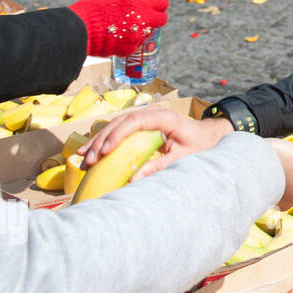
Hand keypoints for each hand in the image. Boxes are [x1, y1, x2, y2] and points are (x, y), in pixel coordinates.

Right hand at [68, 0, 168, 57]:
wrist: (80, 30)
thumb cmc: (94, 9)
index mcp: (140, 3)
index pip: (163, 2)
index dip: (157, 3)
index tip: (152, 4)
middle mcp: (143, 20)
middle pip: (162, 19)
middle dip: (155, 17)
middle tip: (143, 16)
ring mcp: (138, 37)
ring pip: (148, 32)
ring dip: (141, 29)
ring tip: (123, 26)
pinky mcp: (130, 49)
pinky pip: (134, 44)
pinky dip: (128, 41)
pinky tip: (115, 37)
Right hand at [81, 106, 231, 178]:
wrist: (209, 134)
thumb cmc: (200, 144)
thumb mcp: (184, 158)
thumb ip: (160, 167)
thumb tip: (132, 180)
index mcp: (165, 117)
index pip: (135, 121)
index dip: (118, 135)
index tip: (105, 151)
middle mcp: (153, 112)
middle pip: (121, 122)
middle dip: (102, 141)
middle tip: (89, 160)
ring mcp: (146, 116)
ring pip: (116, 125)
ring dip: (98, 141)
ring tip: (83, 158)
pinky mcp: (141, 123)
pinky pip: (118, 130)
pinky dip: (103, 141)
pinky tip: (89, 151)